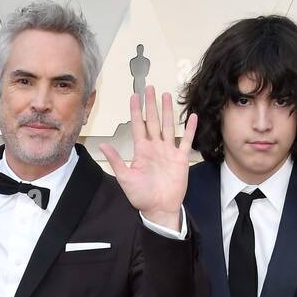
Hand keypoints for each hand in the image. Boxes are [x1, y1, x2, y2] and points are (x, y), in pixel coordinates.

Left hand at [98, 85, 196, 225]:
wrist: (159, 209)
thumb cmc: (141, 196)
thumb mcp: (125, 178)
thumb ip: (116, 160)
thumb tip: (103, 145)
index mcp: (141, 151)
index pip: (138, 126)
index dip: (136, 111)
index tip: (134, 96)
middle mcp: (155, 147)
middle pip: (153, 121)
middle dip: (151, 105)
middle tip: (149, 88)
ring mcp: (168, 152)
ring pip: (168, 126)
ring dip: (167, 111)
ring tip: (167, 96)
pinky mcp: (180, 159)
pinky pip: (186, 141)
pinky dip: (189, 129)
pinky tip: (192, 116)